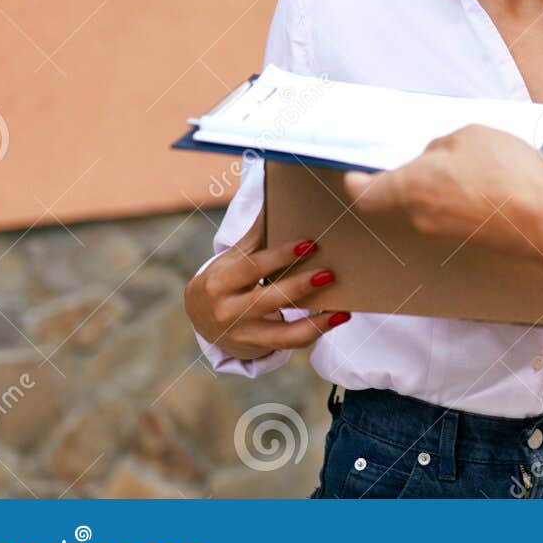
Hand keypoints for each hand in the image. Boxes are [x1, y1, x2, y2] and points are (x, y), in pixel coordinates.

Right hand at [183, 212, 349, 360]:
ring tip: (342, 309)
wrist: (200, 318)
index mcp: (220, 280)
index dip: (280, 256)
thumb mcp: (233, 257)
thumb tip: (276, 195)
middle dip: (299, 288)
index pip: (252, 267)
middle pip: (266, 300)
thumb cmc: (226, 278)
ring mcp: (242, 333)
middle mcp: (227, 310)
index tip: (309, 244)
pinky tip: (337, 318)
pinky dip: (315, 333)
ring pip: (282, 333)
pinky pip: (290, 343)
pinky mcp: (257, 347)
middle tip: (329, 274)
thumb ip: (256, 234)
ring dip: (314, 322)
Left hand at [342, 126, 542, 256]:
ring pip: (430, 202)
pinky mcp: (470, 238)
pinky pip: (454, 212)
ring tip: (475, 161)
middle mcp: (419, 214)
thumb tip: (437, 158)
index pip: (365, 193)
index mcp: (410, 187)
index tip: (353, 173)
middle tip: (435, 152)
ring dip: (443, 184)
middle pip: (402, 194)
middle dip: (415, 172)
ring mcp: (444, 231)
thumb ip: (443, 146)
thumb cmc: (504, 174)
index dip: (357, 181)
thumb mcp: (470, 136)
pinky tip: (491, 180)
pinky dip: (464, 196)